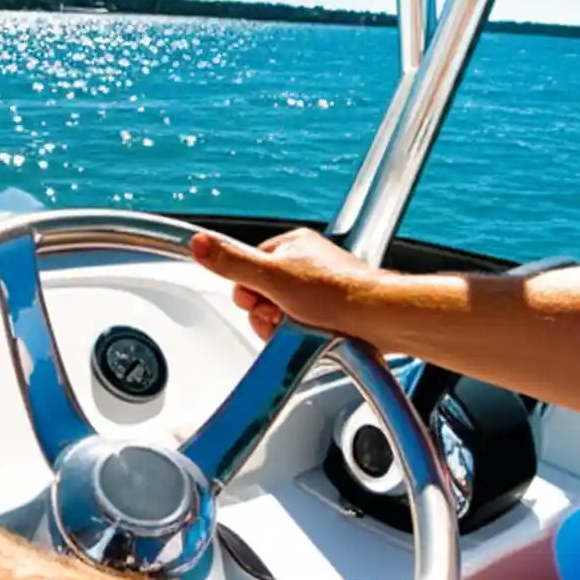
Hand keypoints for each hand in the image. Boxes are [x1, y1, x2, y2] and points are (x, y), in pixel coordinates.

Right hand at [190, 228, 377, 339]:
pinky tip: (311, 336)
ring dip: (282, 326)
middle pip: (262, 293)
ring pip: (279, 313)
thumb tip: (200, 242)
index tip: (261, 299)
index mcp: (293, 245)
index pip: (248, 267)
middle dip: (266, 312)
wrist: (379, 320)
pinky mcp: (330, 313)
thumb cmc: (338, 294)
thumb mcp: (272, 276)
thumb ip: (232, 261)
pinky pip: (299, 326)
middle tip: (282, 316)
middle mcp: (307, 263)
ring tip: (301, 328)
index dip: (248, 290)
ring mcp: (320, 289)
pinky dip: (300, 335)